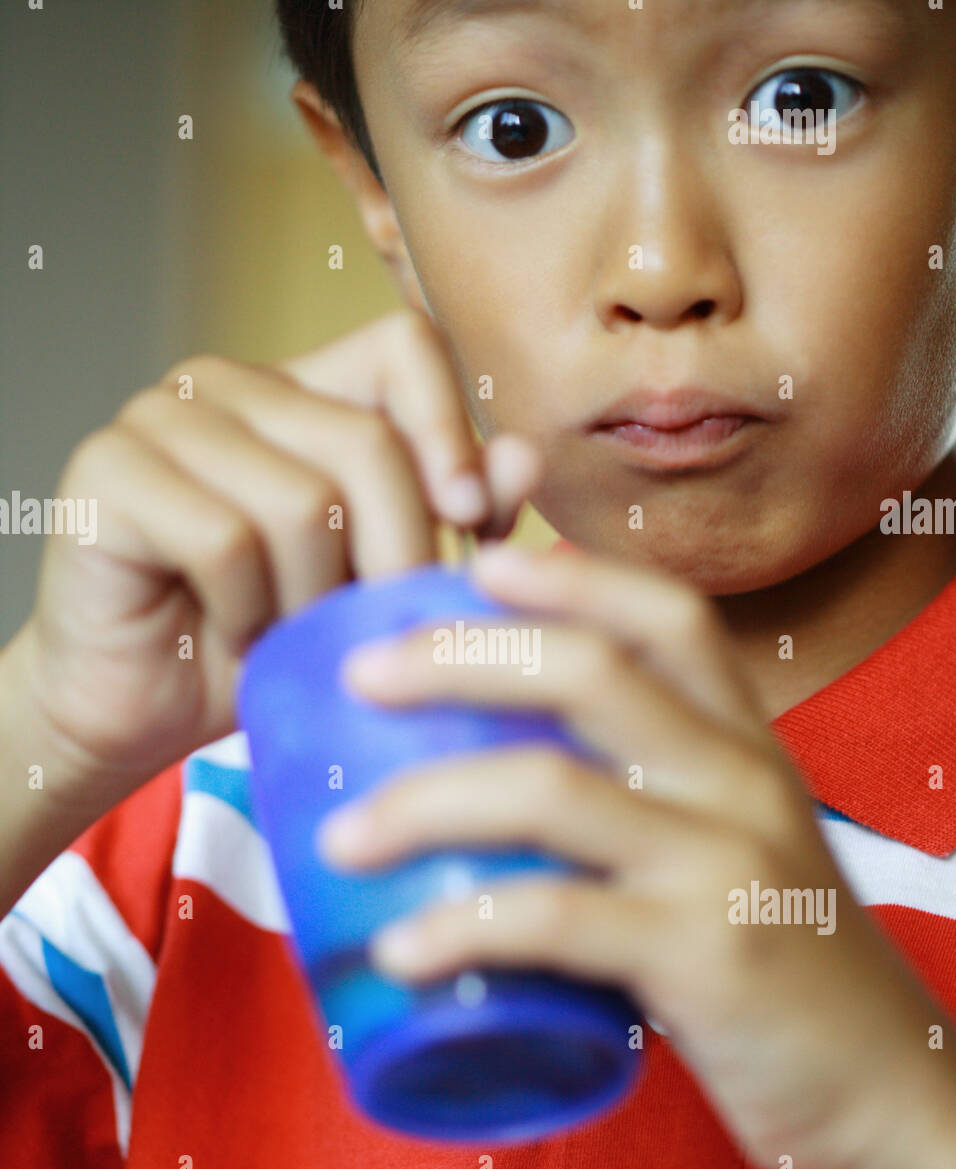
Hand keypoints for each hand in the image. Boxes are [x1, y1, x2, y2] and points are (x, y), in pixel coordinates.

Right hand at [16, 308, 540, 793]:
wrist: (141, 708)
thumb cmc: (266, 639)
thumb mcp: (375, 580)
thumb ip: (448, 514)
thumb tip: (520, 460)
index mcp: (299, 388)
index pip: (404, 345)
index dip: (451, 429)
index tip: (469, 523)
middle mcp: (227, 383)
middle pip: (367, 444)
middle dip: (396, 559)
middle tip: (377, 630)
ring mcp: (159, 418)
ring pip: (302, 501)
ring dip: (314, 601)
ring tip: (295, 637)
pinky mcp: (107, 471)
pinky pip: (226, 543)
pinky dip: (247, 614)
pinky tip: (236, 636)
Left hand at [319, 541, 955, 1168]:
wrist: (879, 1083)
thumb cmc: (774, 961)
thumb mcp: (726, 850)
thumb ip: (638, 810)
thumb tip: (486, 794)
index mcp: (743, 743)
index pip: (664, 616)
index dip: (570, 573)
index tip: (477, 560)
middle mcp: (739, 777)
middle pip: (587, 670)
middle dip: (458, 658)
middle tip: (359, 675)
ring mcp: (724, 859)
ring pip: (549, 788)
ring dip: (423, 804)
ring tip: (340, 836)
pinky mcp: (704, 953)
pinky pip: (556, 918)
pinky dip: (462, 927)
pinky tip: (399, 951)